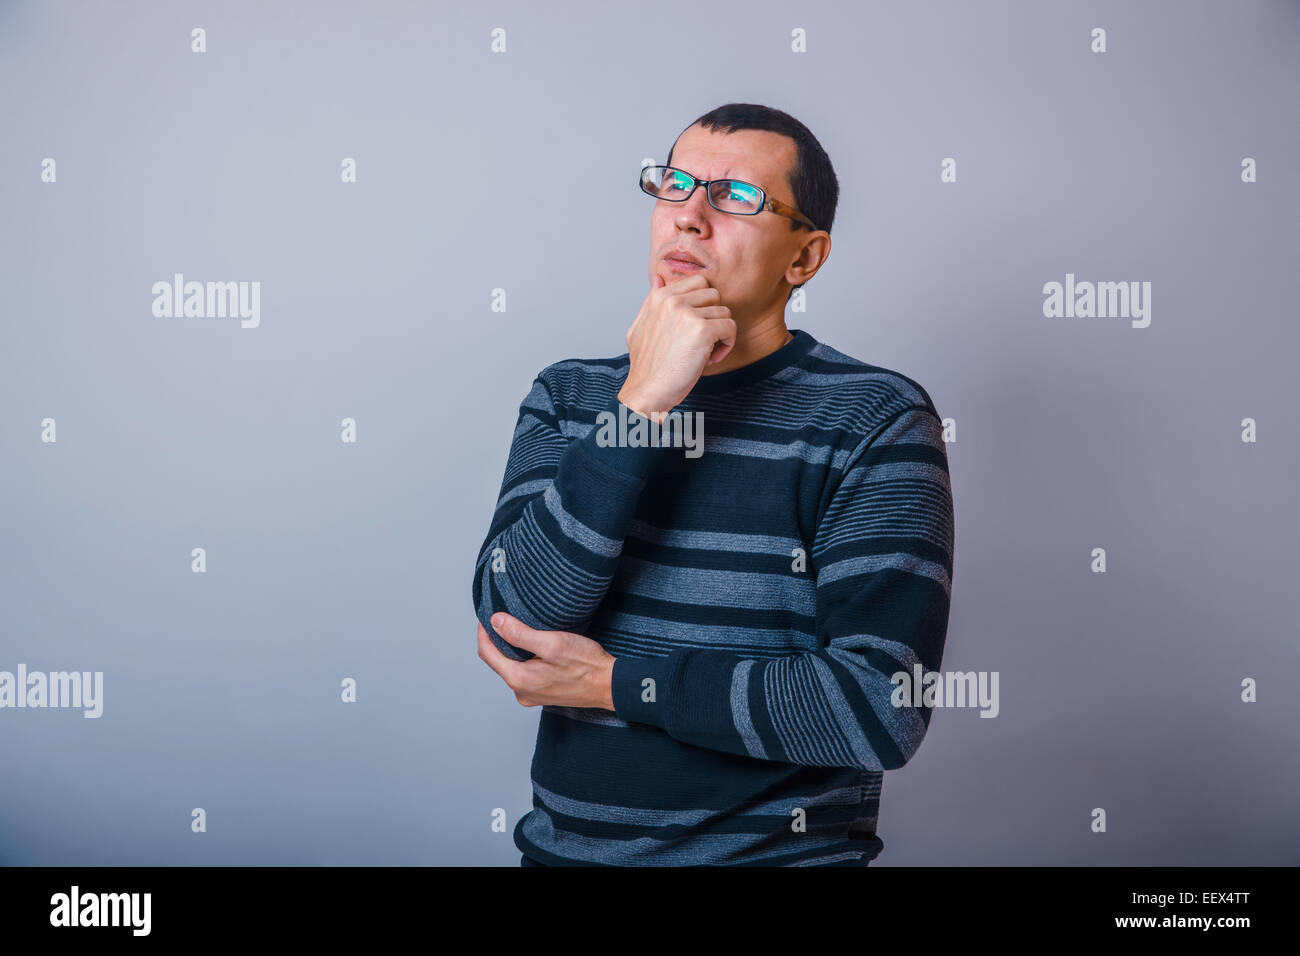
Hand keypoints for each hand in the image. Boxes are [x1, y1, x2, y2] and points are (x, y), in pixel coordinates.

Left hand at [477, 614, 615, 710]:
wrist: (609, 685)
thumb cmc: (586, 664)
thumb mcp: (552, 642)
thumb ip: (520, 633)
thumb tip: (495, 622)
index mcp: (519, 679)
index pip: (487, 653)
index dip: (484, 632)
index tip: (486, 616)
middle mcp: (521, 692)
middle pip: (498, 661)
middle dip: (497, 640)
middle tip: (502, 618)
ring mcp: (531, 695)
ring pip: (512, 667)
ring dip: (512, 649)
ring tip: (519, 630)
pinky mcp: (542, 694)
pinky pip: (524, 674)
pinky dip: (524, 659)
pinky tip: (535, 648)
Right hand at [619, 273, 736, 421]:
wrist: (647, 391)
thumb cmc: (646, 365)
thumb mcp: (640, 327)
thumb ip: (651, 301)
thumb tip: (658, 278)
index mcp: (660, 297)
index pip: (698, 282)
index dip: (702, 305)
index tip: (693, 327)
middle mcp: (673, 300)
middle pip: (714, 294)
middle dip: (713, 316)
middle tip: (702, 340)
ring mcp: (687, 314)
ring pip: (724, 312)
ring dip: (720, 334)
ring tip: (704, 353)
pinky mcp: (702, 330)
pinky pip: (730, 327)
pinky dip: (726, 345)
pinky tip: (710, 359)